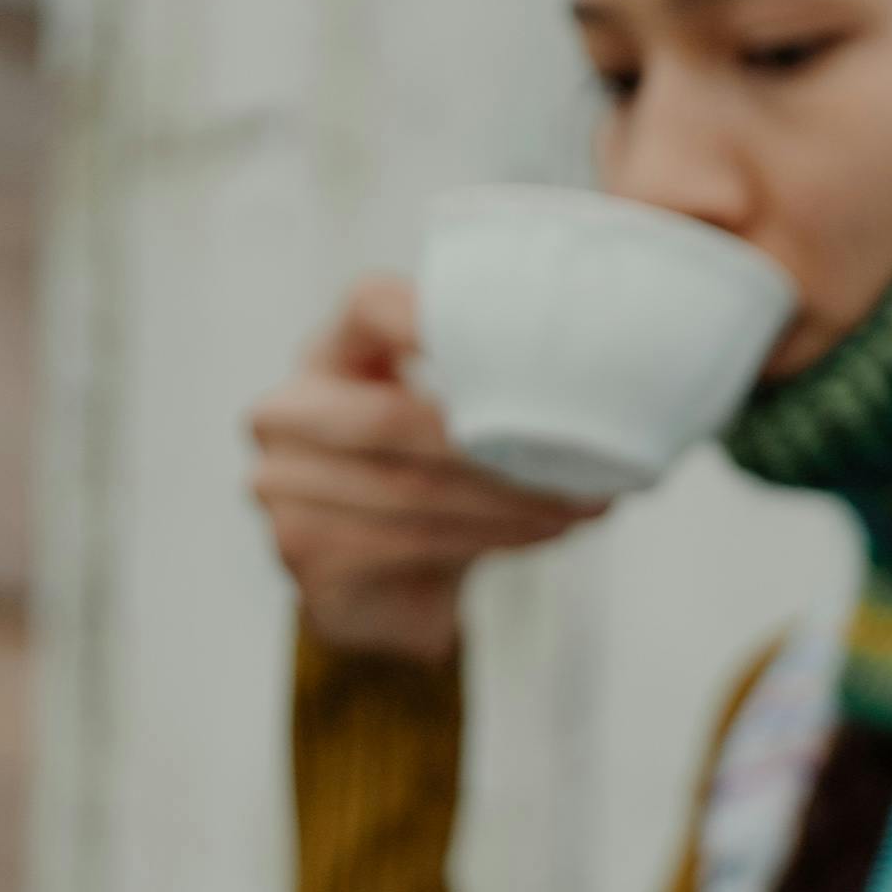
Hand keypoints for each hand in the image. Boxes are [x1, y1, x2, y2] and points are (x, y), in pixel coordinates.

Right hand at [249, 276, 596, 659]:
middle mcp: (288, 412)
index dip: (435, 314)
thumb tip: (609, 370)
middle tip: (586, 458)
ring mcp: (282, 484)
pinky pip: (410, 542)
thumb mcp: (455, 416)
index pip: (372, 307)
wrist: (394, 584)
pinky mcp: (303, 552)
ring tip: (585, 502)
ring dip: (513, 501)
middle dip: (498, 445)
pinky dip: (493, 538)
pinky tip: (545, 532)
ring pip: (413, 491)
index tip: (528, 335)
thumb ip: (495, 378)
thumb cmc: (437, 477)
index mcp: (331, 353)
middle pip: (394, 418)